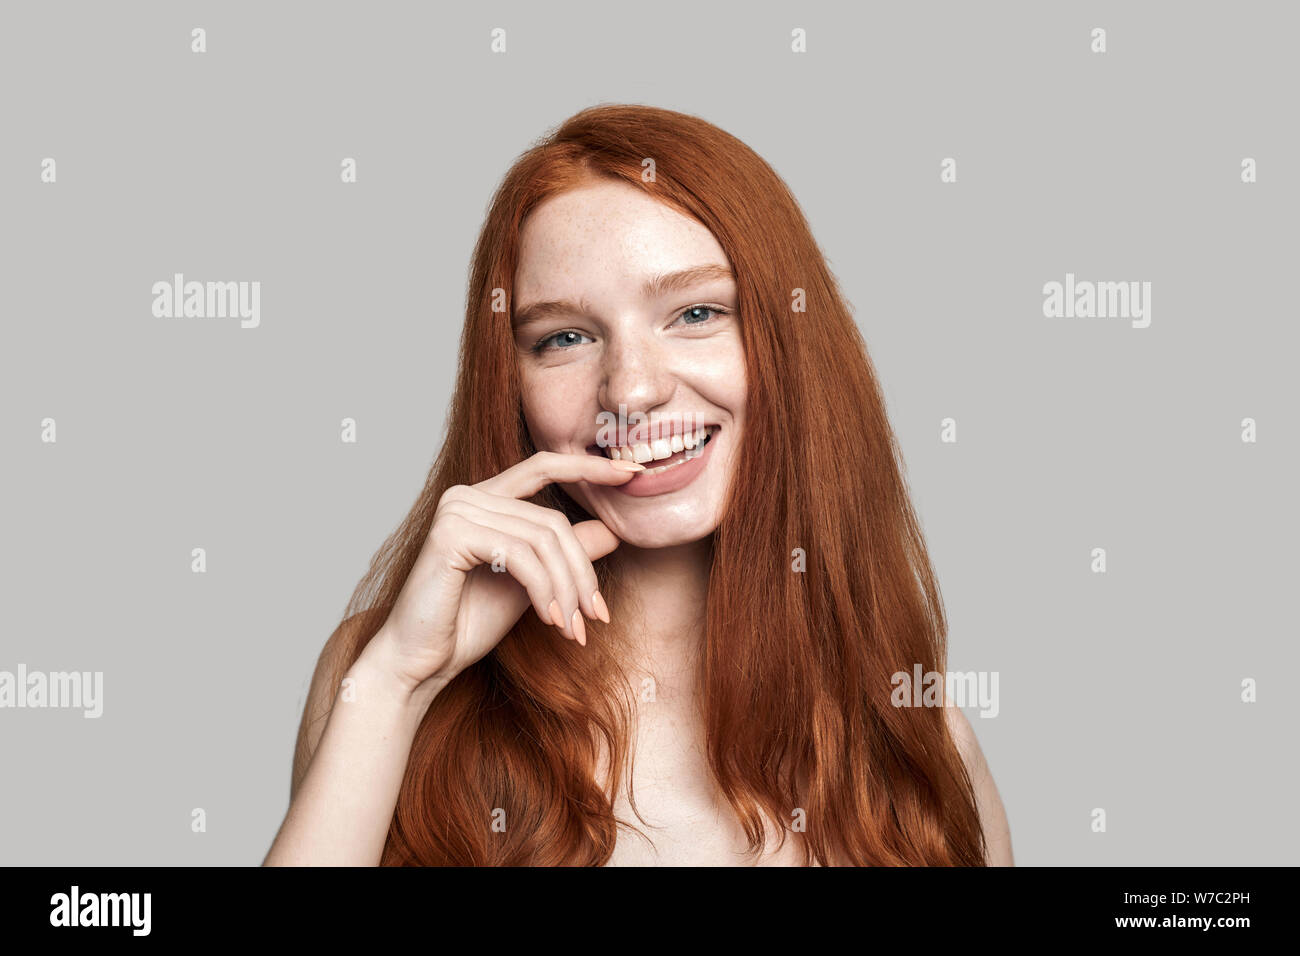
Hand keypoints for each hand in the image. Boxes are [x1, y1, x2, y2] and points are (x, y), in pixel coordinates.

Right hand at [366, 451, 643, 696]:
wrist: (419, 662)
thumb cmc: (467, 624)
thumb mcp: (532, 586)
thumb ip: (564, 556)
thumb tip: (612, 531)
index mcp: (484, 498)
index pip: (545, 466)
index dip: (590, 466)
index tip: (634, 473)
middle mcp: (467, 495)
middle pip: (552, 521)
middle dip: (582, 573)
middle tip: (597, 616)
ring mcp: (456, 510)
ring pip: (543, 540)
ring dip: (568, 590)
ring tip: (574, 629)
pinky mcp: (450, 534)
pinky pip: (521, 556)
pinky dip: (545, 591)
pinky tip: (551, 622)